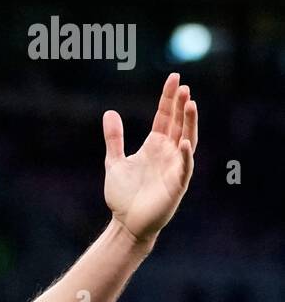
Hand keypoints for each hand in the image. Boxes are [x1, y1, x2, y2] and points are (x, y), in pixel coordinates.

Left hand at [102, 72, 197, 245]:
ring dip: (189, 123)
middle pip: (177, 124)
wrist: (126, 222)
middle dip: (181, 106)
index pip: (165, 117)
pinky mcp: (176, 185)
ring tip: (191, 104)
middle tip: (183, 86)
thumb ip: (114, 138)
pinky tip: (185, 143)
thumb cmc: (124, 194)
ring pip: (187, 140)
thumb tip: (110, 112)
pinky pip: (183, 168)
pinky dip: (185, 156)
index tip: (174, 79)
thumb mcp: (114, 160)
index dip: (168, 99)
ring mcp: (174, 168)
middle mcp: (168, 153)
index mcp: (155, 146)